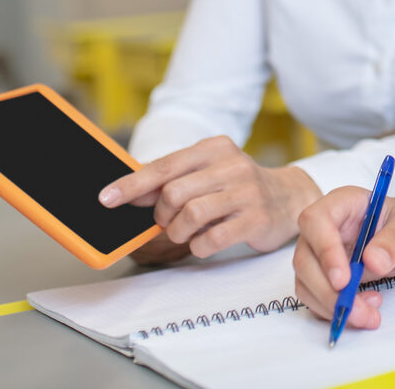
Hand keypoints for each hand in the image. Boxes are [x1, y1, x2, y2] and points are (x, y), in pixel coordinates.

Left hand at [100, 136, 321, 257]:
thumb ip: (172, 179)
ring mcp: (247, 192)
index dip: (132, 185)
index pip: (164, 166)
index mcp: (215, 148)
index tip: (106, 198)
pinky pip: (211, 239)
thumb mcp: (208, 172)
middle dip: (162, 215)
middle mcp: (233, 165)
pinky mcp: (256, 219)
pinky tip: (206, 240)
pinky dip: (199, 245)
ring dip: (178, 232)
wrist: (289, 198)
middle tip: (169, 221)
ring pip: (190, 216)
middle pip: (173, 194)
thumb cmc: (237, 186)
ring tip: (186, 232)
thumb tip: (127, 192)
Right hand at [293, 187, 394, 329]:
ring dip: (332, 306)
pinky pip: (315, 298)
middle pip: (305, 259)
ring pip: (306, 283)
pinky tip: (364, 310)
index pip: (316, 220)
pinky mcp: (321, 277)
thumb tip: (373, 261)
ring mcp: (318, 254)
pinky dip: (334, 311)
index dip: (324, 250)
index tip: (343, 280)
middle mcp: (322, 228)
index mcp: (342, 204)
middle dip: (328, 291)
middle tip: (358, 311)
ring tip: (370, 314)